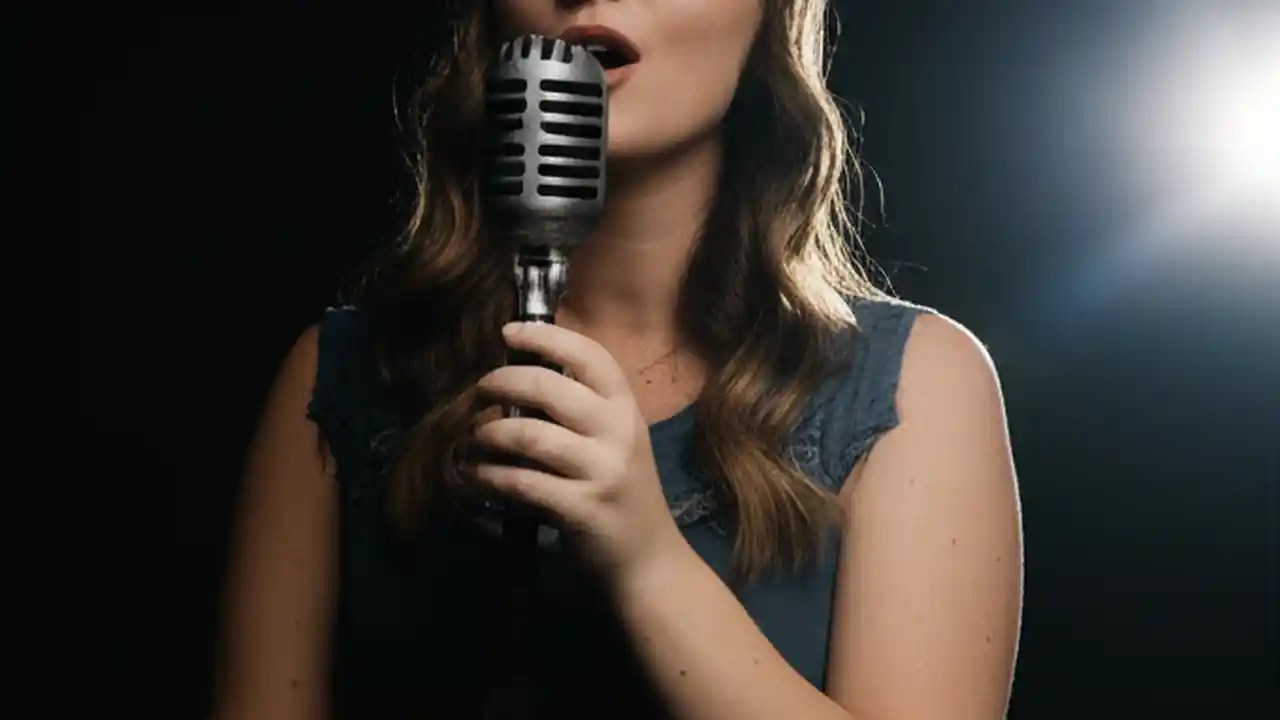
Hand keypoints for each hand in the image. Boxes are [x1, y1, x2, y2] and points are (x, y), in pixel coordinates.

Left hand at [467, 321, 688, 585]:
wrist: (646, 557)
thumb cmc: (619, 488)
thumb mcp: (614, 438)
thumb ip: (580, 407)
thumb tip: (517, 373)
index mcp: (625, 408)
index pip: (591, 355)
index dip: (547, 337)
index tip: (508, 332)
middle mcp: (619, 433)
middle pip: (550, 387)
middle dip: (502, 382)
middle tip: (478, 391)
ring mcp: (602, 472)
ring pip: (529, 435)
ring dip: (489, 433)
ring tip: (472, 437)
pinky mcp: (581, 509)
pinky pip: (521, 483)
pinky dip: (489, 476)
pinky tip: (475, 475)